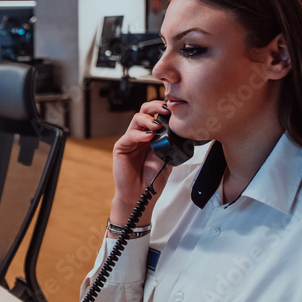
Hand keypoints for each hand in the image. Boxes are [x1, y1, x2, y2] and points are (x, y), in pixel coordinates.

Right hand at [109, 100, 172, 226]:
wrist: (141, 195)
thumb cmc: (152, 179)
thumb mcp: (167, 158)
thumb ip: (170, 144)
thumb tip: (181, 130)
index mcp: (152, 135)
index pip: (156, 115)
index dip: (164, 109)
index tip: (175, 109)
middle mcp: (141, 134)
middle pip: (145, 111)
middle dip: (155, 106)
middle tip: (165, 109)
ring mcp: (130, 140)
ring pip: (136, 119)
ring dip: (148, 119)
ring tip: (157, 125)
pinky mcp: (121, 147)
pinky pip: (129, 136)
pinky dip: (139, 134)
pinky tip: (148, 137)